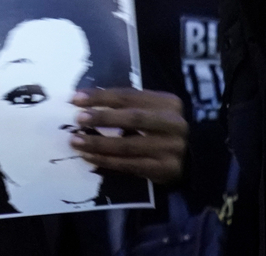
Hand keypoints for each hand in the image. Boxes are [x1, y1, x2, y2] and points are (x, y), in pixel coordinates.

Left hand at [70, 87, 187, 185]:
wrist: (190, 157)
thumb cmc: (158, 128)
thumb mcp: (149, 110)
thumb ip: (124, 105)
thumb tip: (82, 101)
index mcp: (168, 103)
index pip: (129, 95)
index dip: (100, 96)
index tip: (75, 98)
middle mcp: (173, 124)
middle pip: (133, 118)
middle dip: (103, 118)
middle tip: (78, 119)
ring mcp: (171, 148)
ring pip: (129, 145)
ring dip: (98, 144)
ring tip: (76, 141)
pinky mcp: (165, 169)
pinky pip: (130, 165)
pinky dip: (107, 161)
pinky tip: (89, 157)